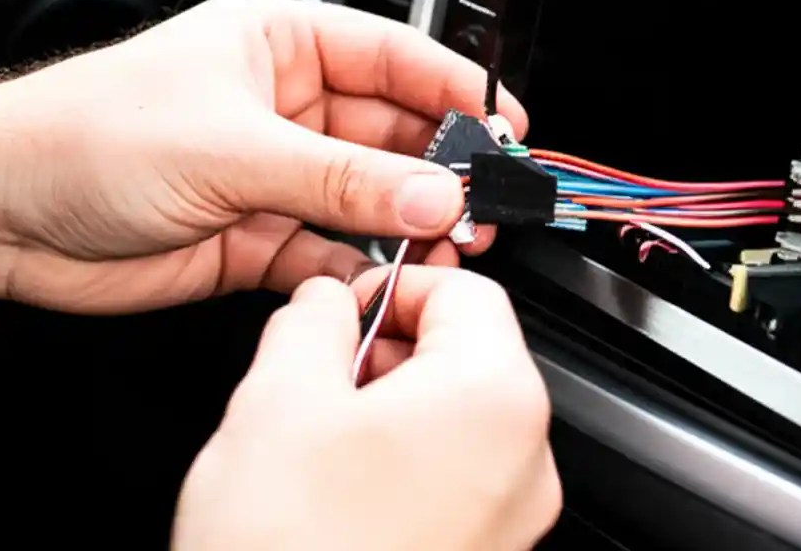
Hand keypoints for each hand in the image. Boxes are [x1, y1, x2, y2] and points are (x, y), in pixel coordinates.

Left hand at [0, 0, 526, 313]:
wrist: (6, 215)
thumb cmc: (89, 137)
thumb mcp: (234, 146)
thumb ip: (342, 179)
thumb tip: (432, 193)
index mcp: (279, 47)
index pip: (392, 57)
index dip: (454, 90)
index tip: (504, 127)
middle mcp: (284, 109)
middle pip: (391, 134)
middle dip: (441, 168)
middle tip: (484, 203)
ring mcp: (275, 176)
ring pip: (369, 198)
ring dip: (410, 223)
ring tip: (453, 246)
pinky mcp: (260, 239)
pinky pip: (333, 255)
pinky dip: (362, 272)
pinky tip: (385, 280)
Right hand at [172, 267, 561, 550]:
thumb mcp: (276, 400)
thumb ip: (309, 319)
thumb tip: (324, 299)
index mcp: (493, 398)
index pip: (468, 290)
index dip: (397, 284)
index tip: (348, 305)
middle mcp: (524, 458)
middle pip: (468, 353)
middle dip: (389, 349)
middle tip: (319, 374)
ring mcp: (511, 516)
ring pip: (457, 418)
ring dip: (391, 408)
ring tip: (319, 441)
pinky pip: (455, 477)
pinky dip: (403, 462)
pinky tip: (338, 488)